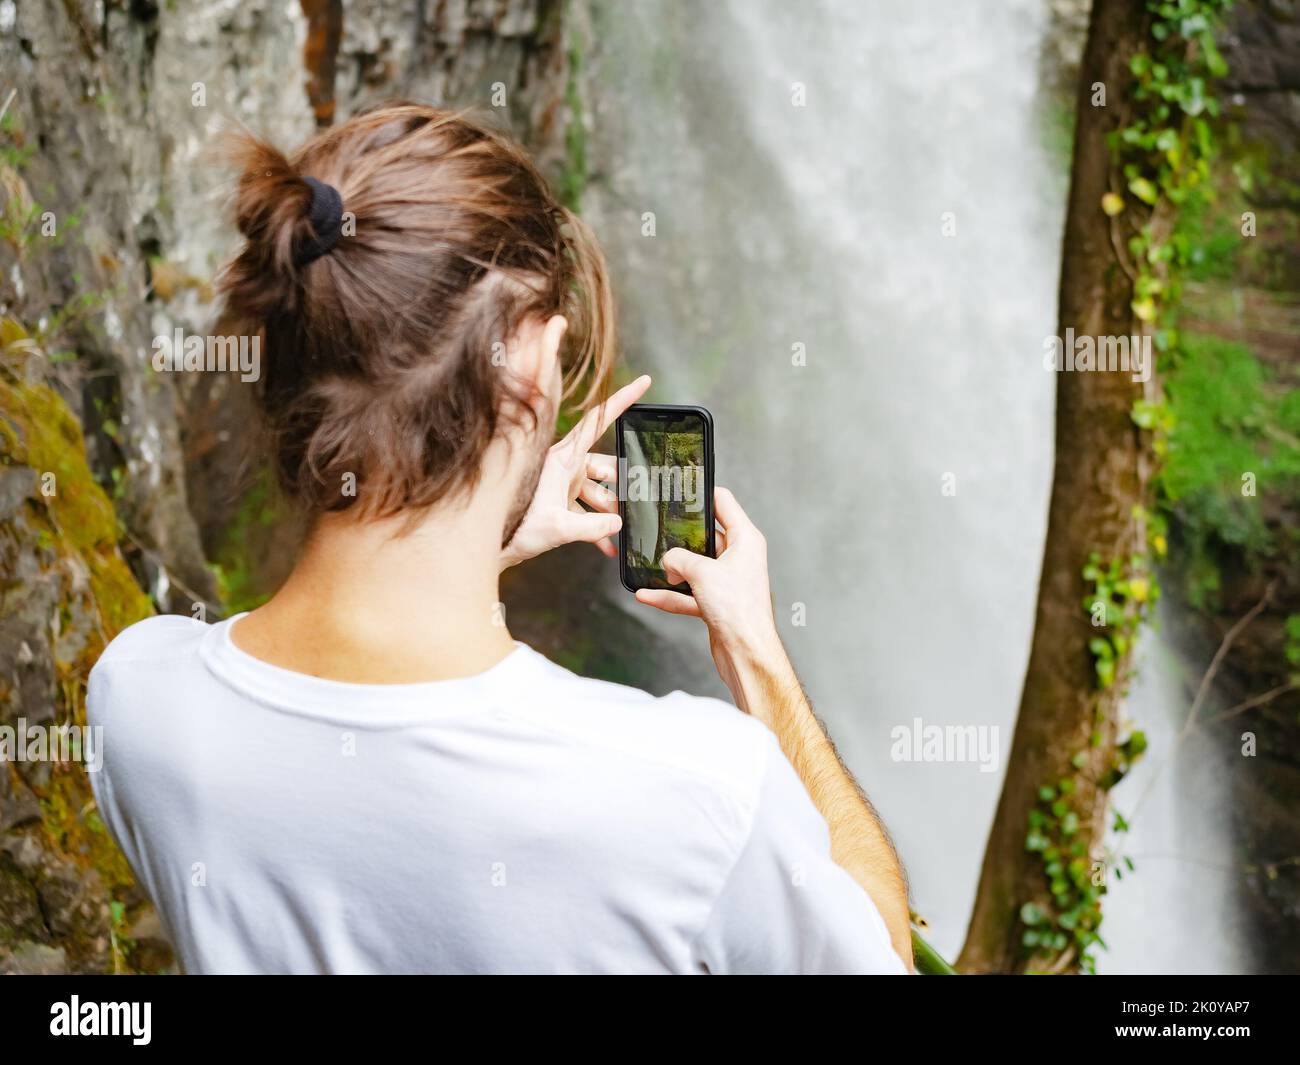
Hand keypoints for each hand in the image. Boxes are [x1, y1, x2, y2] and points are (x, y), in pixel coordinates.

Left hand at [501, 374, 651, 569]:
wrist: (491, 544)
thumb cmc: (513, 527)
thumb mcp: (558, 528)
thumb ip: (593, 527)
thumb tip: (617, 524)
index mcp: (563, 458)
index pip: (598, 421)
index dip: (622, 400)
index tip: (642, 382)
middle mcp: (564, 465)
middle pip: (606, 464)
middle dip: (622, 484)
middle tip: (636, 501)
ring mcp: (562, 482)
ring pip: (598, 488)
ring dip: (609, 510)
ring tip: (618, 530)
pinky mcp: (559, 500)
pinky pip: (586, 509)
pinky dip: (597, 526)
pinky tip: (607, 545)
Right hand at [635, 487, 787, 714]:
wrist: (746, 652)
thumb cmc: (738, 610)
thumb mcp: (702, 572)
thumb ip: (679, 558)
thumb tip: (668, 560)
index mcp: (746, 540)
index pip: (724, 503)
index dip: (703, 493)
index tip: (683, 487)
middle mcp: (739, 557)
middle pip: (706, 535)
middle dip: (681, 535)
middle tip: (658, 525)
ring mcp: (728, 580)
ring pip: (694, 566)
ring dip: (672, 568)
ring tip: (649, 563)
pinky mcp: (717, 602)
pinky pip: (689, 593)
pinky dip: (670, 594)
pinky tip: (647, 594)